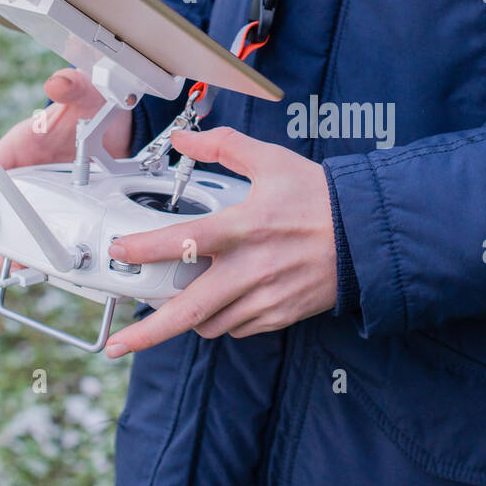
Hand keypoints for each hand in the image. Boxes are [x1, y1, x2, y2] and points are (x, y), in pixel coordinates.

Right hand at [0, 68, 131, 269]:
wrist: (120, 123)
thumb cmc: (93, 104)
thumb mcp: (86, 92)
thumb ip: (72, 85)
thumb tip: (59, 83)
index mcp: (16, 149)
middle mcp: (23, 174)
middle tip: (5, 263)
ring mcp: (40, 194)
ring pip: (18, 229)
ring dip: (19, 252)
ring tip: (28, 272)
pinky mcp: (60, 208)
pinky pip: (45, 233)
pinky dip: (46, 251)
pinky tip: (54, 268)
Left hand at [104, 127, 336, 355]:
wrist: (368, 234)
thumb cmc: (320, 197)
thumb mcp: (272, 161)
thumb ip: (223, 147)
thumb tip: (184, 139)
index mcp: (243, 228)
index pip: (182, 242)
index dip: (144, 249)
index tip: (119, 252)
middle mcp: (251, 269)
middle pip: (188, 312)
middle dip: (147, 334)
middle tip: (117, 346)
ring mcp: (266, 297)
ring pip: (210, 325)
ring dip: (188, 320)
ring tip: (177, 306)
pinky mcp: (281, 315)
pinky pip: (239, 328)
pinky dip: (223, 321)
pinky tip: (223, 303)